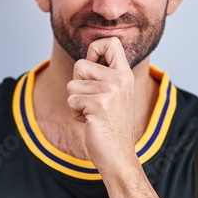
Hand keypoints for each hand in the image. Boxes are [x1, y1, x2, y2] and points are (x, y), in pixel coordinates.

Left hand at [67, 37, 137, 175]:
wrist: (119, 155)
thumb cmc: (112, 125)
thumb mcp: (116, 94)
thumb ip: (105, 76)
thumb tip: (87, 56)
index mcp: (125, 74)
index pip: (111, 43)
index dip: (95, 48)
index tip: (93, 63)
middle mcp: (120, 79)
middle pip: (80, 64)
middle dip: (78, 83)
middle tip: (91, 101)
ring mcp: (110, 92)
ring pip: (72, 84)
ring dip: (76, 101)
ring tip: (92, 113)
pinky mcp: (98, 105)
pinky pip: (71, 100)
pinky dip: (76, 113)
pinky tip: (90, 122)